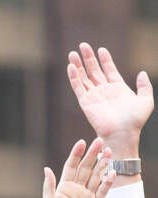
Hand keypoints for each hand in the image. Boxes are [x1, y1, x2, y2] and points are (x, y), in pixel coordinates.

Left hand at [41, 137, 115, 197]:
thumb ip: (49, 187)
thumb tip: (46, 169)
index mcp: (63, 189)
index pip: (70, 167)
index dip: (76, 155)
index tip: (81, 142)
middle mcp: (75, 191)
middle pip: (85, 169)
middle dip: (92, 155)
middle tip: (100, 141)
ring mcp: (87, 197)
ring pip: (96, 177)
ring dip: (102, 165)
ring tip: (109, 152)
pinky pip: (103, 191)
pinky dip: (107, 182)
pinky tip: (111, 173)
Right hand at [66, 44, 151, 161]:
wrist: (122, 132)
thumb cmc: (135, 120)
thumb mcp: (146, 100)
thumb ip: (145, 86)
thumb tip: (142, 72)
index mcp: (118, 88)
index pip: (109, 70)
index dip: (105, 60)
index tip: (101, 49)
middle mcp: (104, 91)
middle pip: (93, 71)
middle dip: (88, 58)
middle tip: (83, 46)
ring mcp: (94, 96)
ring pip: (83, 77)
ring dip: (78, 65)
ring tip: (72, 53)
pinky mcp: (86, 102)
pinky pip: (78, 87)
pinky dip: (74, 77)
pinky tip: (70, 67)